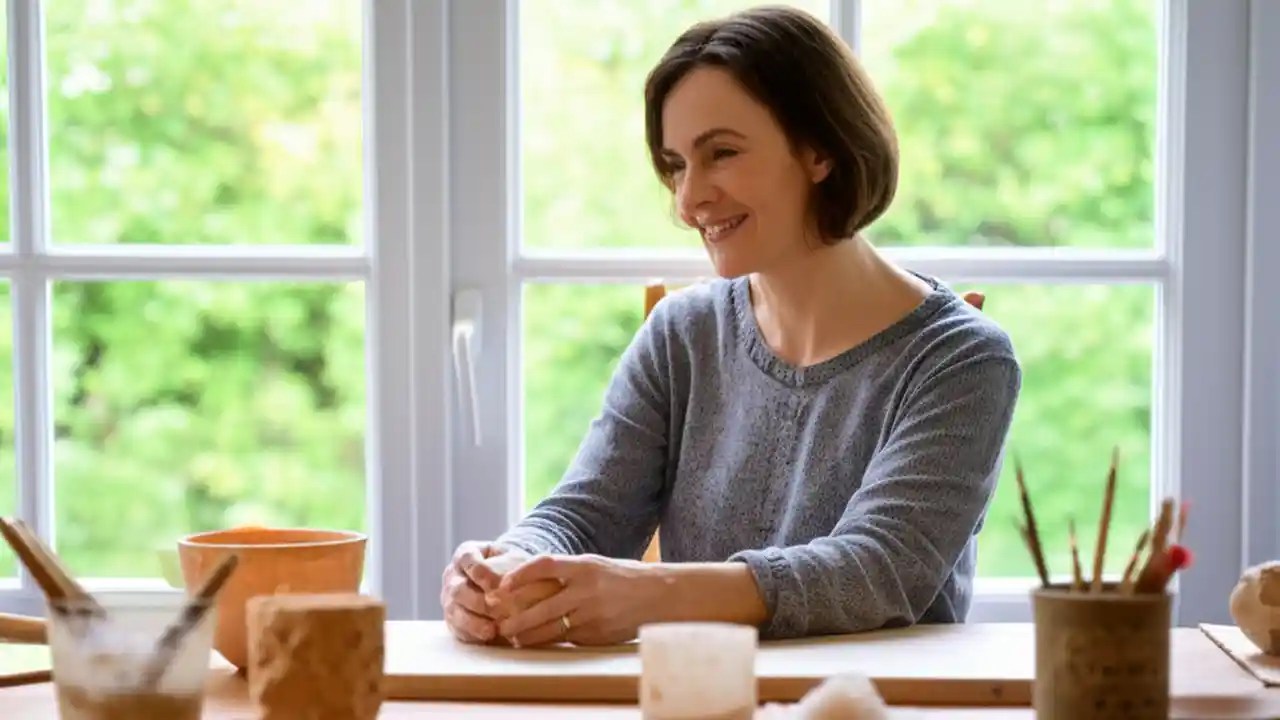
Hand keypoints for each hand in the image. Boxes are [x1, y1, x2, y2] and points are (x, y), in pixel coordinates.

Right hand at [440, 541, 526, 643]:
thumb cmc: (513, 567)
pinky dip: (473, 633)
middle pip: (457, 588)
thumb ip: (508, 567)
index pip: (466, 558)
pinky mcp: (454, 620)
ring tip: (491, 630)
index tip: (494, 582)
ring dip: (473, 622)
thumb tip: (499, 586)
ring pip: (455, 612)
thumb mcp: (512, 559)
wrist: (512, 586)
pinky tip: (488, 636)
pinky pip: (458, 628)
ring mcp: (451, 599)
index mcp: (466, 555)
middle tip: (493, 608)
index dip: (479, 570)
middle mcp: (453, 576)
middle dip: (475, 600)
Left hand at [488, 554, 659, 647]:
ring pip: (552, 630)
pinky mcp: (598, 635)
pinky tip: (541, 642)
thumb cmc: (623, 577)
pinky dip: (553, 640)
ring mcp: (593, 615)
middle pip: (542, 607)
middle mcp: (587, 591)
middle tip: (500, 625)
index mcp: (585, 567)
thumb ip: (568, 571)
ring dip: (529, 636)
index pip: (544, 566)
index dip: (520, 575)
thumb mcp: (595, 565)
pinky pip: (569, 638)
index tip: (503, 585)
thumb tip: (532, 577)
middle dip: (517, 620)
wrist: (659, 596)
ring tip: (515, 639)